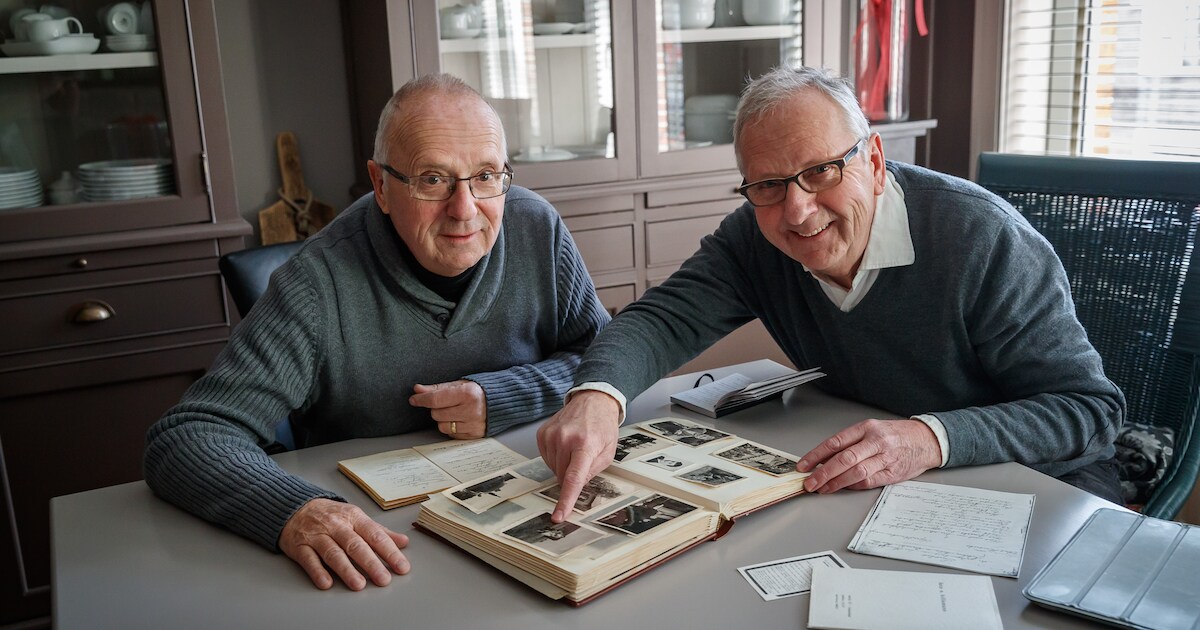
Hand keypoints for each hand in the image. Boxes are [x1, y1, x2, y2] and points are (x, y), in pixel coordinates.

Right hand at [278, 498, 409, 589]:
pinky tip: (326, 583)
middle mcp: (337, 526)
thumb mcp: (356, 517)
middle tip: (384, 579)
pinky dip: (317, 572)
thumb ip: (379, 531)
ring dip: (346, 570)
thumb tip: (403, 542)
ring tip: (359, 585)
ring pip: (333, 553)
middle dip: (371, 563)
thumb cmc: (330, 515)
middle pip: (356, 545)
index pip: (375, 535)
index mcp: (354, 517)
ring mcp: (317, 536)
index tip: (401, 567)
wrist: (295, 507)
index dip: (390, 552)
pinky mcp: (300, 547)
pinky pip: (309, 560)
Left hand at [410, 380, 486, 438]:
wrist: (501, 402)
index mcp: (467, 394)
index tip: (414, 399)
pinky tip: (460, 420)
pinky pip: (452, 435)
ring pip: (442, 426)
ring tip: (455, 412)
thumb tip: (417, 389)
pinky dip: (452, 428)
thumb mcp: (459, 385)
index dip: (422, 399)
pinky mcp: (474, 435)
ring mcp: (473, 425)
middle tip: (447, 403)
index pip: (436, 399)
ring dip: (444, 420)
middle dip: (437, 409)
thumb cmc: (478, 391)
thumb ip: (437, 388)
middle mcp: (471, 410)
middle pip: (437, 414)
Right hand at [536, 390, 621, 521]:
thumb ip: (593, 472)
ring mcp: (551, 435)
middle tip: (583, 459)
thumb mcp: (608, 452)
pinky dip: (555, 457)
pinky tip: (564, 445)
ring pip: (553, 468)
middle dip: (571, 475)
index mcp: (586, 445)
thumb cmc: (602, 427)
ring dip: (563, 465)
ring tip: (575, 448)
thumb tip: (575, 487)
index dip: (565, 499)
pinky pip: (546, 458)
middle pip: (561, 476)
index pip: (573, 478)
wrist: (592, 401)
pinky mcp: (542, 433)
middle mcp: (565, 439)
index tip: (558, 515)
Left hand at [797, 419, 941, 492]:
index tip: (804, 466)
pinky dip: (853, 486)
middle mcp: (876, 442)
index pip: (835, 442)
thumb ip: (850, 443)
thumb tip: (824, 459)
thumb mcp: (871, 430)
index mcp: (867, 428)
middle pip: (844, 459)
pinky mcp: (892, 473)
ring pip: (856, 473)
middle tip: (810, 483)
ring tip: (823, 488)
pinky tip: (843, 487)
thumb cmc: (895, 435)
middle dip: (824, 473)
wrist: (926, 440)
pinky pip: (868, 482)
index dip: (816, 455)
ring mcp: (885, 458)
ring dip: (836, 483)